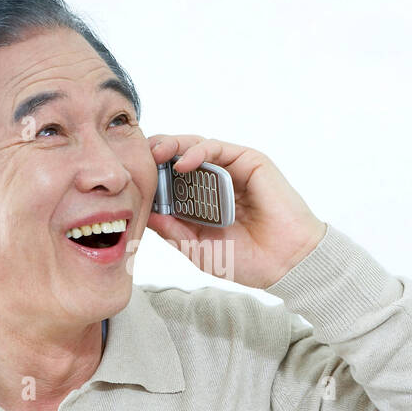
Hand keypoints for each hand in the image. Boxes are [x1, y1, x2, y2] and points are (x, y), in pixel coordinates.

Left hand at [146, 134, 326, 289]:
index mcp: (201, 202)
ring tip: (154, 154)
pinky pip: (217, 148)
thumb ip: (171, 229)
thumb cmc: (246, 259)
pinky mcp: (248, 161)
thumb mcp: (196, 247)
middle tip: (135, 157)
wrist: (284, 264)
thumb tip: (142, 213)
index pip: (169, 180)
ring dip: (171, 146)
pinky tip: (182, 163)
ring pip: (195, 147)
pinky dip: (197, 151)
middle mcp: (214, 182)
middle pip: (178, 158)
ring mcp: (231, 170)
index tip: (128, 177)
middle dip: (155, 154)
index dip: (150, 175)